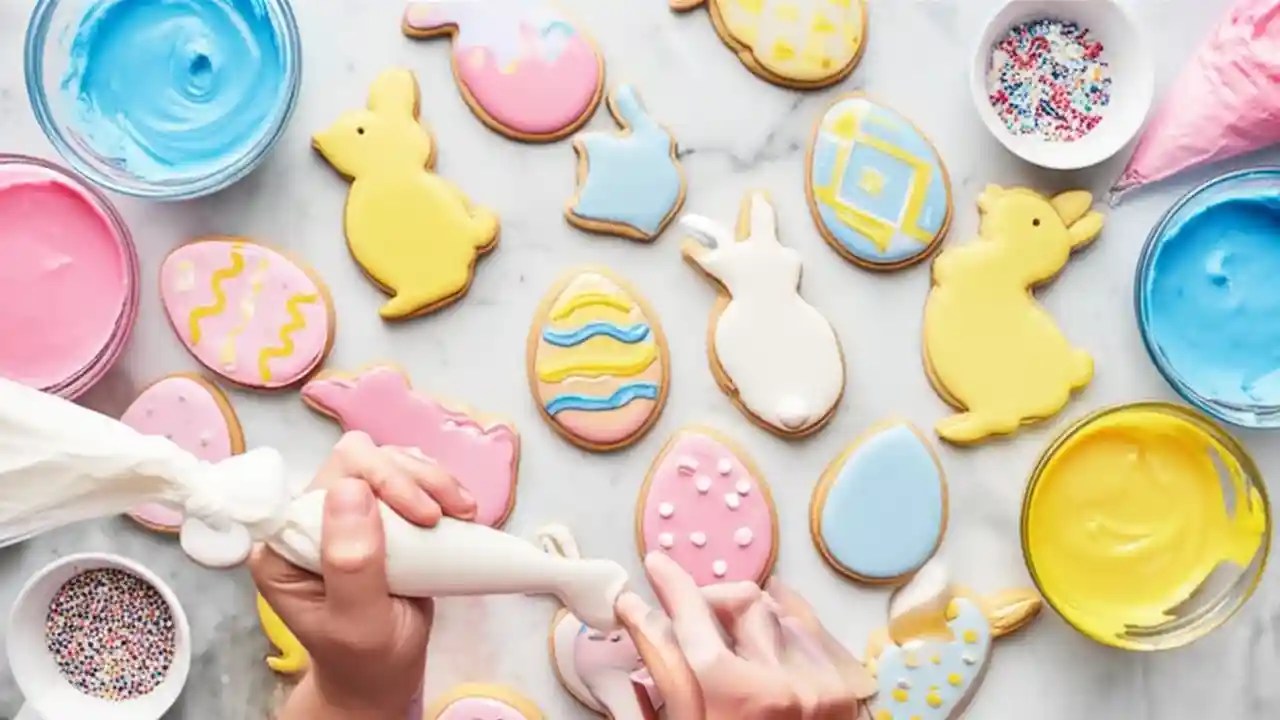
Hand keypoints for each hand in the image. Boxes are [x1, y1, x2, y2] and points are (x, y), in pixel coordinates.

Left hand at [250, 432, 476, 719]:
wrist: (384, 674)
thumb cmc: (365, 658)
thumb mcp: (356, 622)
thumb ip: (350, 562)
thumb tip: (352, 489)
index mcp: (286, 543)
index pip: (328, 479)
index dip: (379, 479)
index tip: (424, 515)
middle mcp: (311, 519)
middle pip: (362, 459)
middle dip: (413, 477)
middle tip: (452, 514)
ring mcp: (349, 514)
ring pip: (390, 460)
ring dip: (433, 479)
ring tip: (464, 513)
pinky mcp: (381, 515)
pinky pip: (410, 479)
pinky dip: (440, 487)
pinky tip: (462, 512)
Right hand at [616, 553, 876, 719]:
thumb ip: (667, 672)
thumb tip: (638, 614)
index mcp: (741, 699)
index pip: (694, 617)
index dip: (671, 585)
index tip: (656, 566)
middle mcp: (790, 682)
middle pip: (738, 602)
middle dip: (706, 599)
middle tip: (685, 610)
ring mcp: (826, 682)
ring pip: (777, 609)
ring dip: (745, 615)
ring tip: (726, 633)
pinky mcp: (847, 687)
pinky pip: (812, 628)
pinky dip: (784, 621)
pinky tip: (767, 624)